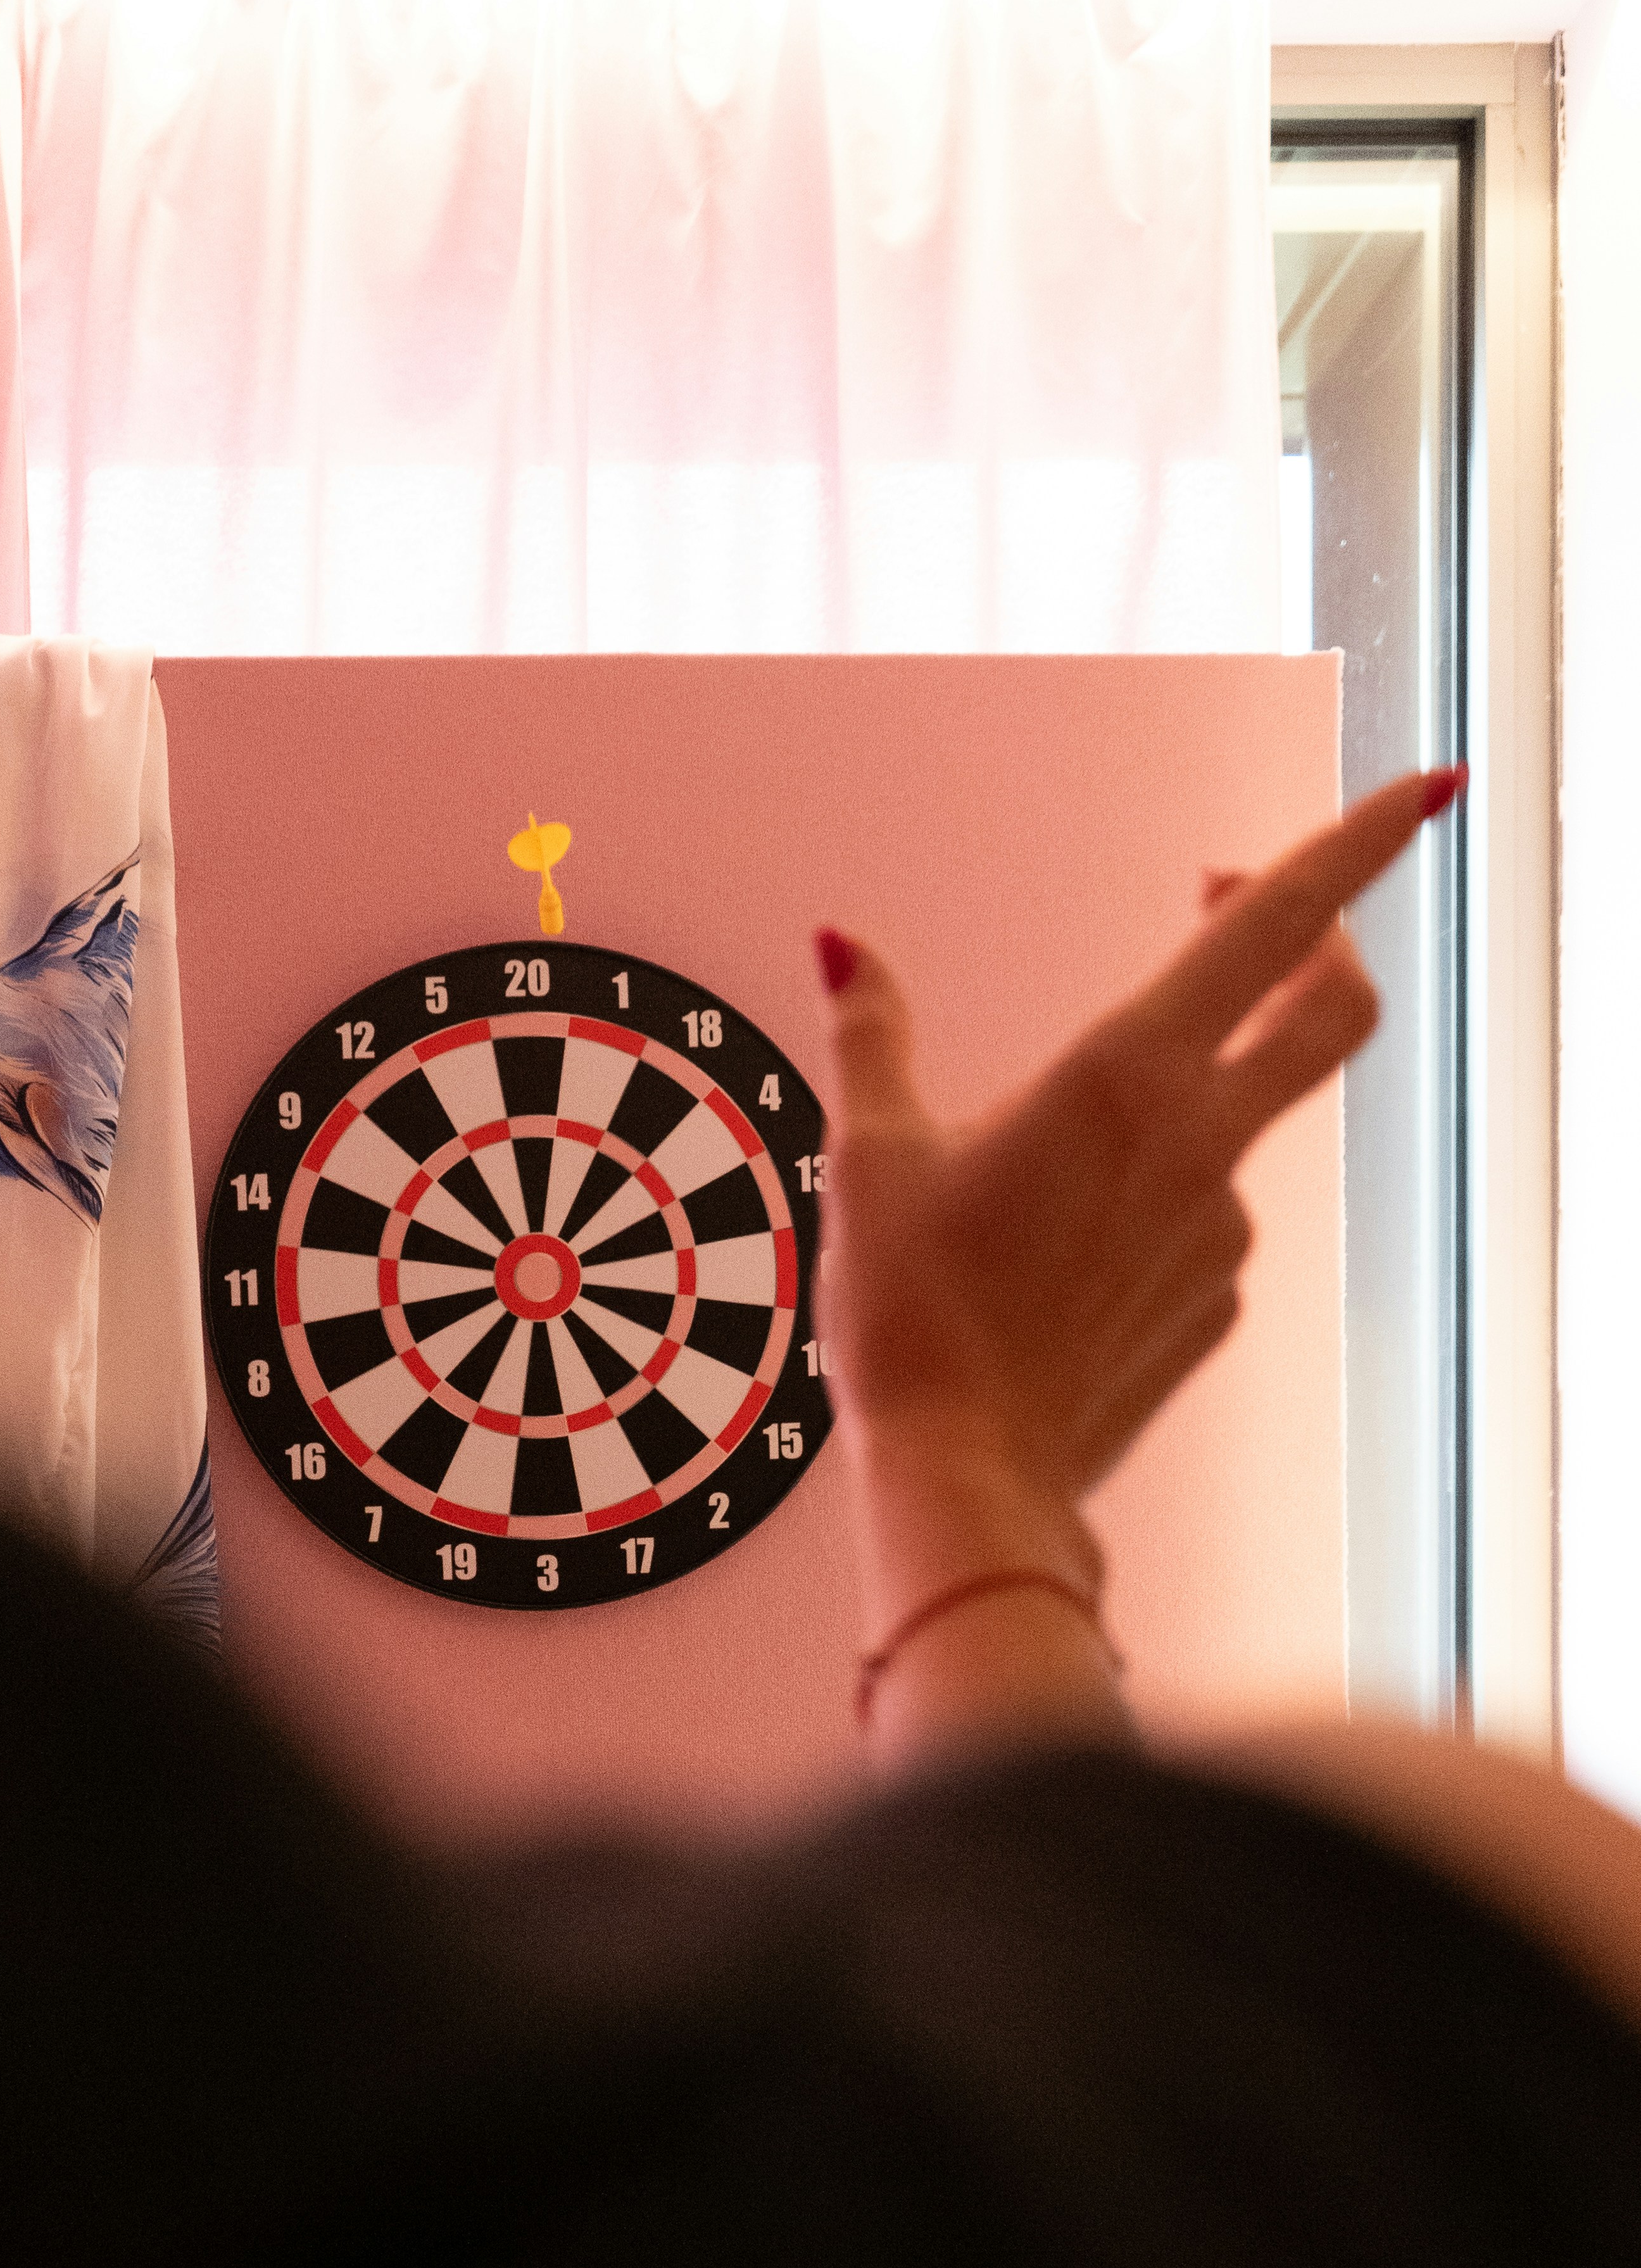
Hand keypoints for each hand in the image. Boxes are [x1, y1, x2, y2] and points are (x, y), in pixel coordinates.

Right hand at [818, 763, 1462, 1752]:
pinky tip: (1066, 1250)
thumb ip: (875, 1035)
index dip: (1360, 841)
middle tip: (1249, 917)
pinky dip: (1154, 1205)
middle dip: (1323, 943)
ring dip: (1177, 1105)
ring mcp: (1222, 1228)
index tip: (1422, 788)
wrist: (968, 1479)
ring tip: (1048, 1168)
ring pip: (1238, 1124)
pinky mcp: (1216, 1302)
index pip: (1279, 922)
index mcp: (1129, 1074)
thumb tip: (845, 947)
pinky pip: (1202, 1222)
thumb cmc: (914, 1318)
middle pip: (1333, 1008)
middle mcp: (1202, 1141)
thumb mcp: (875, 1154)